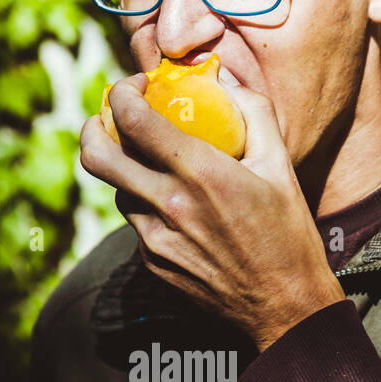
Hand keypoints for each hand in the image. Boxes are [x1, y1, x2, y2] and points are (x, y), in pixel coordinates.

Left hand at [80, 72, 344, 351]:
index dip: (122, 94)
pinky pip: (135, 221)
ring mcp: (154, 238)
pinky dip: (145, 203)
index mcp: (200, 173)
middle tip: (105, 117)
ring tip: (152, 163)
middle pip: (96, 156)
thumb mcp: (279, 163)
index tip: (135, 86)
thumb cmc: (288, 231)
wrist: (286, 306)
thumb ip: (251, 110)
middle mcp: (168, 204)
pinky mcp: (151, 262)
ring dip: (125, 169)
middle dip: (92, 127)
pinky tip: (174, 204)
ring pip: (116, 189)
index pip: (134, 120)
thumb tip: (222, 75)